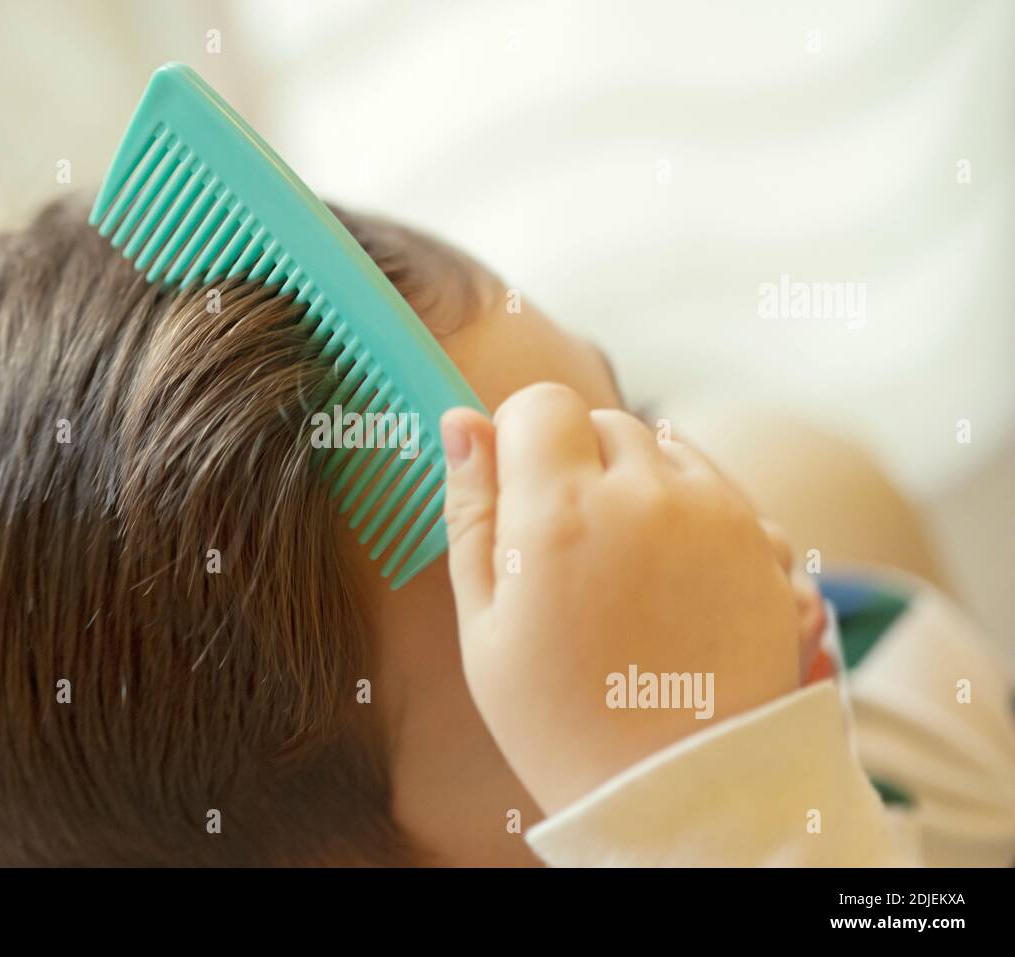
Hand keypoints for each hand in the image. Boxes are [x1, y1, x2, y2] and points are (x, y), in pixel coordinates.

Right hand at [441, 383, 801, 814]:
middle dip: (578, 463)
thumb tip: (462, 421)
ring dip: (638, 481)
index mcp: (562, 511)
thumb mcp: (484, 626)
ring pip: (664, 447)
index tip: (520, 491)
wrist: (679, 792)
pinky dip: (691, 508)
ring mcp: (717, 515)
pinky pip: (717, 486)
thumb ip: (470, 512)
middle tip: (569, 547)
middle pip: (603, 421)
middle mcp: (647, 494)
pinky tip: (672, 575)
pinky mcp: (764, 543)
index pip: (541, 403)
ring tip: (623, 564)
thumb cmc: (560, 720)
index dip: (520, 440)